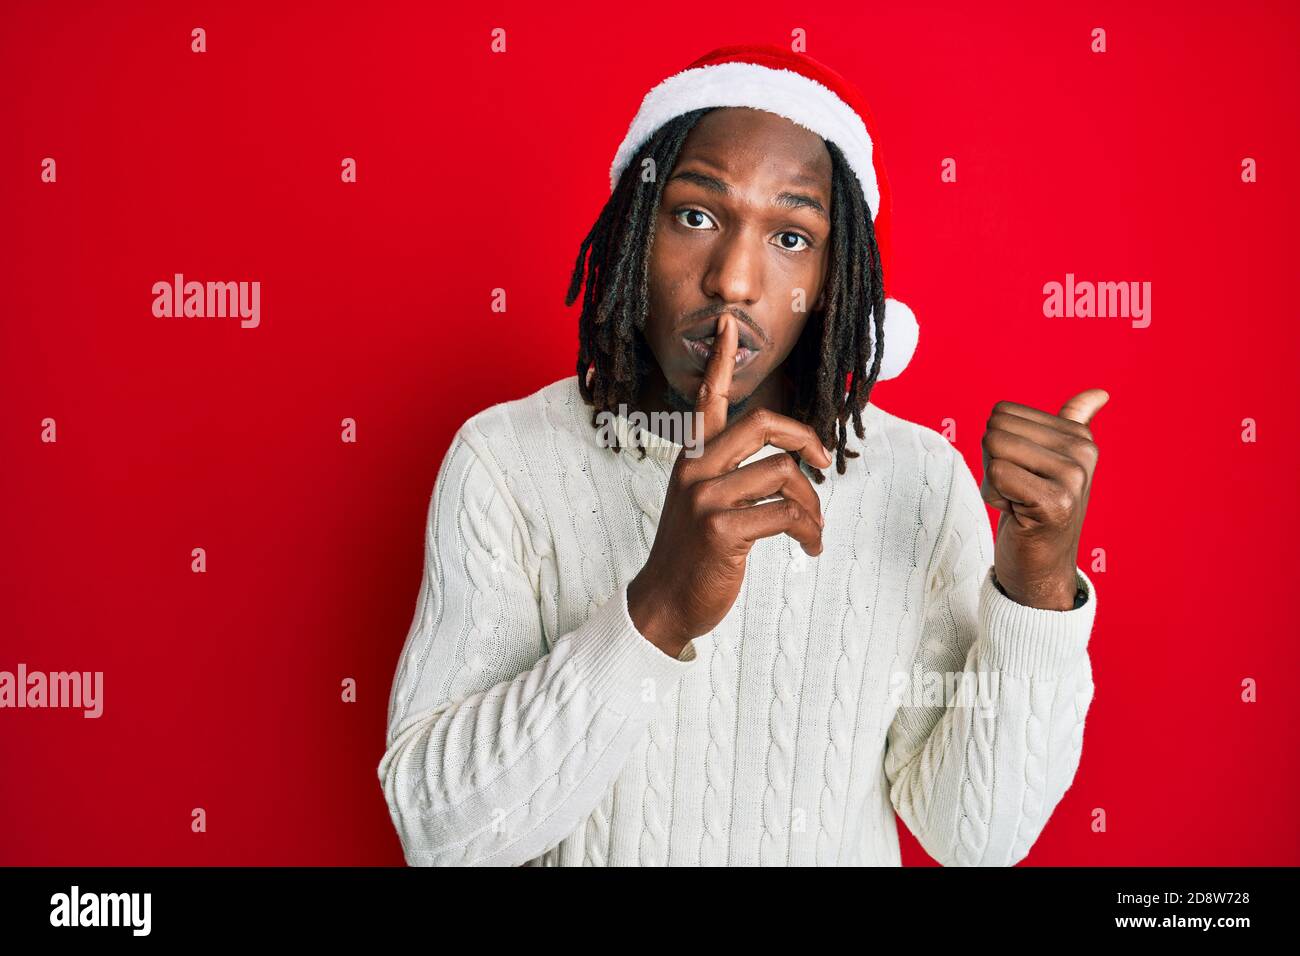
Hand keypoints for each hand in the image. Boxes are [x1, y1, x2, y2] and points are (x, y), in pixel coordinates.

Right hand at [626, 313, 832, 654]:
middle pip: (762, 425)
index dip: (721, 362)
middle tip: (823, 463)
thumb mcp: (702, 504)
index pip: (708, 401)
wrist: (665, 603)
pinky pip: (784, 514)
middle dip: (804, 440)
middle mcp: (695, 470)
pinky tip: (809, 547)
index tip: (729, 326)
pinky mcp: (720, 530)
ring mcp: (705, 499)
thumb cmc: (693, 555)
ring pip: (782, 474)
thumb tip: (787, 463)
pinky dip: (808, 531)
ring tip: (813, 529)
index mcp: (692, 459)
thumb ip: (730, 476)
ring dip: (812, 505)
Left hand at [979, 390, 1108, 609]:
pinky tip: (1019, 515)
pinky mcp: (1056, 502)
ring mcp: (1073, 477)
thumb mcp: (1053, 462)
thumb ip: (1073, 424)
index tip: (1024, 474)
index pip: (1003, 413)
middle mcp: (1083, 452)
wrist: (1041, 565)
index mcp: (1080, 436)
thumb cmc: (1037, 510)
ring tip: (1019, 502)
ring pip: (995, 450)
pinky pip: (997, 475)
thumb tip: (1100, 393)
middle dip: (994, 463)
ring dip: (994, 482)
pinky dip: (996, 498)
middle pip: (996, 429)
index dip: (999, 446)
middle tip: (1018, 491)